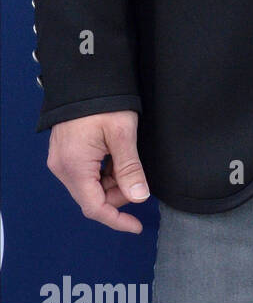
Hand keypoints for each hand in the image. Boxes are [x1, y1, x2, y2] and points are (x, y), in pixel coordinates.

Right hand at [47, 111, 149, 233]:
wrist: (86, 76)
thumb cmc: (104, 102)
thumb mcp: (122, 134)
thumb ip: (130, 168)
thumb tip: (139, 197)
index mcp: (74, 167)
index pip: (95, 208)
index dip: (117, 220)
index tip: (137, 225)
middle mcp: (62, 168)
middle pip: (92, 198)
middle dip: (118, 195)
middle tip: (138, 178)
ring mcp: (62, 161)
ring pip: (90, 186)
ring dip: (112, 182)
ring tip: (128, 161)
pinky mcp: (65, 153)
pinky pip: (85, 174)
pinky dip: (104, 172)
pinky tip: (117, 157)